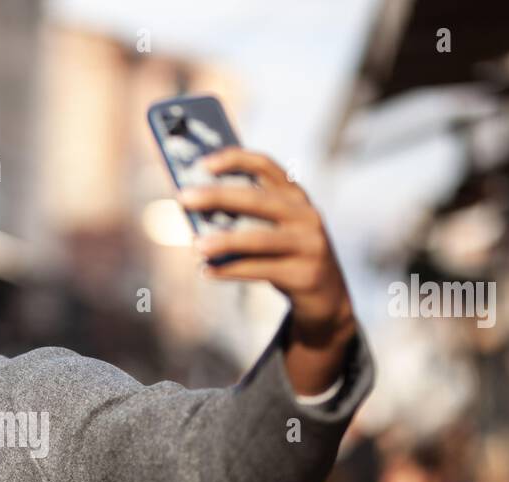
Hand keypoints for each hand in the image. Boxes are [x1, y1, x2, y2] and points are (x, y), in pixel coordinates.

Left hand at [179, 148, 355, 393]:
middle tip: (183, 198)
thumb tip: (195, 209)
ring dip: (224, 241)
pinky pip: (260, 270)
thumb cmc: (286, 254)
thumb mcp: (274, 227)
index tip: (202, 163)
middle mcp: (306, 215)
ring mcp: (309, 244)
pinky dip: (230, 271)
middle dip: (218, 196)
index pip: (266, 166)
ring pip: (260, 239)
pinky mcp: (304, 274)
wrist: (325, 295)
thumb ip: (244, 215)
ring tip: (195, 245)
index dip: (235, 160)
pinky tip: (206, 272)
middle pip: (258, 200)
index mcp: (295, 196)